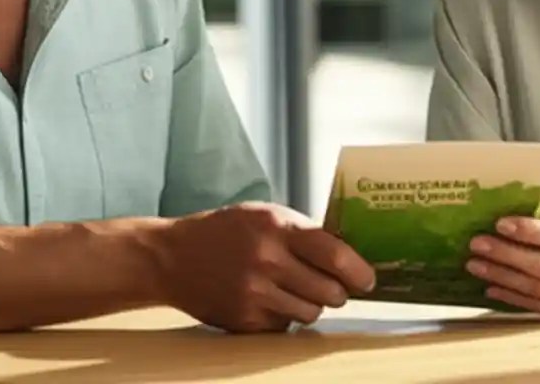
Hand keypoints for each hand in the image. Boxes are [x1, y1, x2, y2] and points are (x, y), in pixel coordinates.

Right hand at [154, 202, 375, 332]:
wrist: (171, 257)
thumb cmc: (226, 231)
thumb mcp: (265, 215)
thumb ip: (304, 232)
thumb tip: (350, 254)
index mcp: (276, 227)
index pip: (334, 255)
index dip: (359, 272)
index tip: (368, 280)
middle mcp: (266, 260)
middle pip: (330, 292)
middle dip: (338, 292)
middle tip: (334, 288)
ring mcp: (254, 293)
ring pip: (311, 312)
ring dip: (312, 304)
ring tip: (295, 290)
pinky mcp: (243, 320)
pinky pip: (285, 325)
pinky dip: (284, 316)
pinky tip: (268, 299)